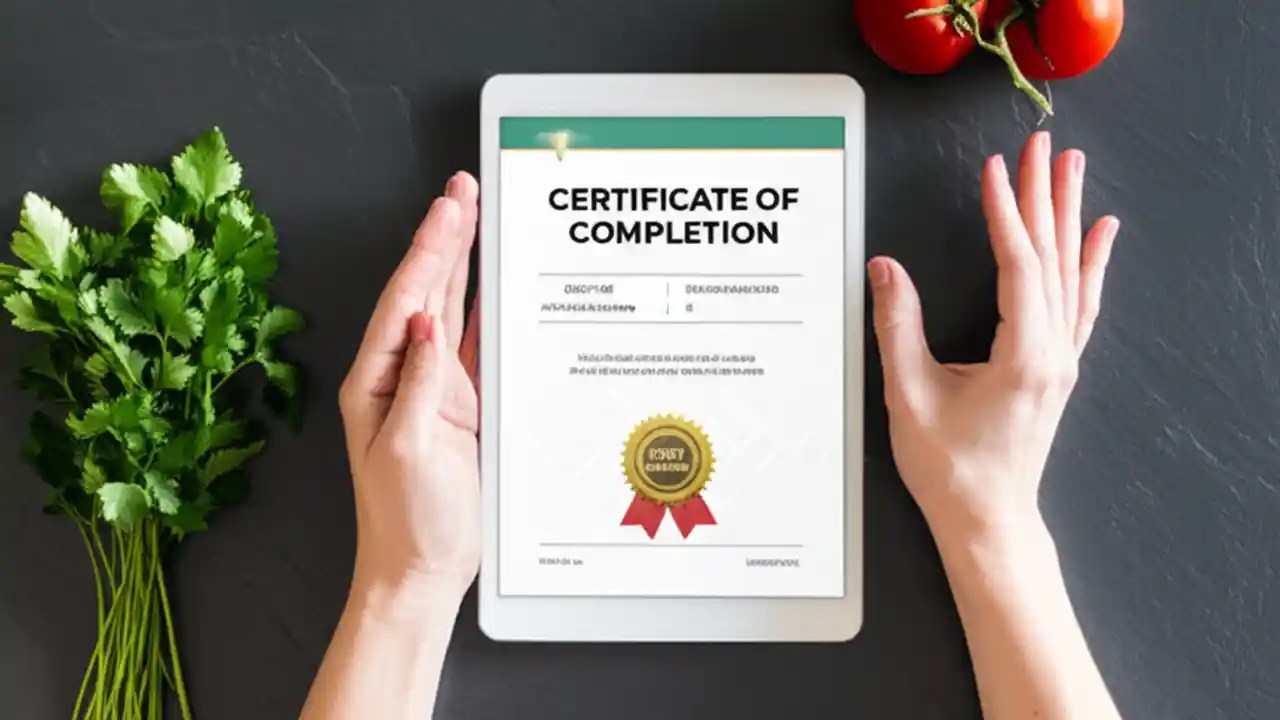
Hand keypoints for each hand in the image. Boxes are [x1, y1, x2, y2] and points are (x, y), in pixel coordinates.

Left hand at [338, 172, 481, 594]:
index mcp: (376, 383)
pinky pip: (474, 345)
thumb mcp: (410, 452)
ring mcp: (433, 389)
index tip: (449, 208)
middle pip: (424, 292)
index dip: (428, 251)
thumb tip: (424, 321)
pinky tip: (493, 282)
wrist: (421, 571)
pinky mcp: (460, 406)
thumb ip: (419, 384)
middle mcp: (400, 377)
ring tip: (475, 215)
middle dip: (443, 238)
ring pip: (448, 310)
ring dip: (460, 263)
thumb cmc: (407, 522)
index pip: (404, 301)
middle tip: (462, 189)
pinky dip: (484, 308)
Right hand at [869, 132, 1118, 540]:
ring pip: (1069, 273)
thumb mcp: (910, 396)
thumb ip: (897, 328)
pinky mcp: (1056, 367)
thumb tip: (885, 270)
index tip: (995, 170)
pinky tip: (1100, 235)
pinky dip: (1091, 262)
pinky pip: (1081, 302)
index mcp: (1022, 356)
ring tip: (1071, 169)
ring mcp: (1061, 360)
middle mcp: (1052, 353)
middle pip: (1052, 257)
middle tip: (1041, 145)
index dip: (1005, 213)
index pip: (1018, 265)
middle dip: (1045, 195)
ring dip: (1069, 216)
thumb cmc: (950, 469)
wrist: (986, 518)